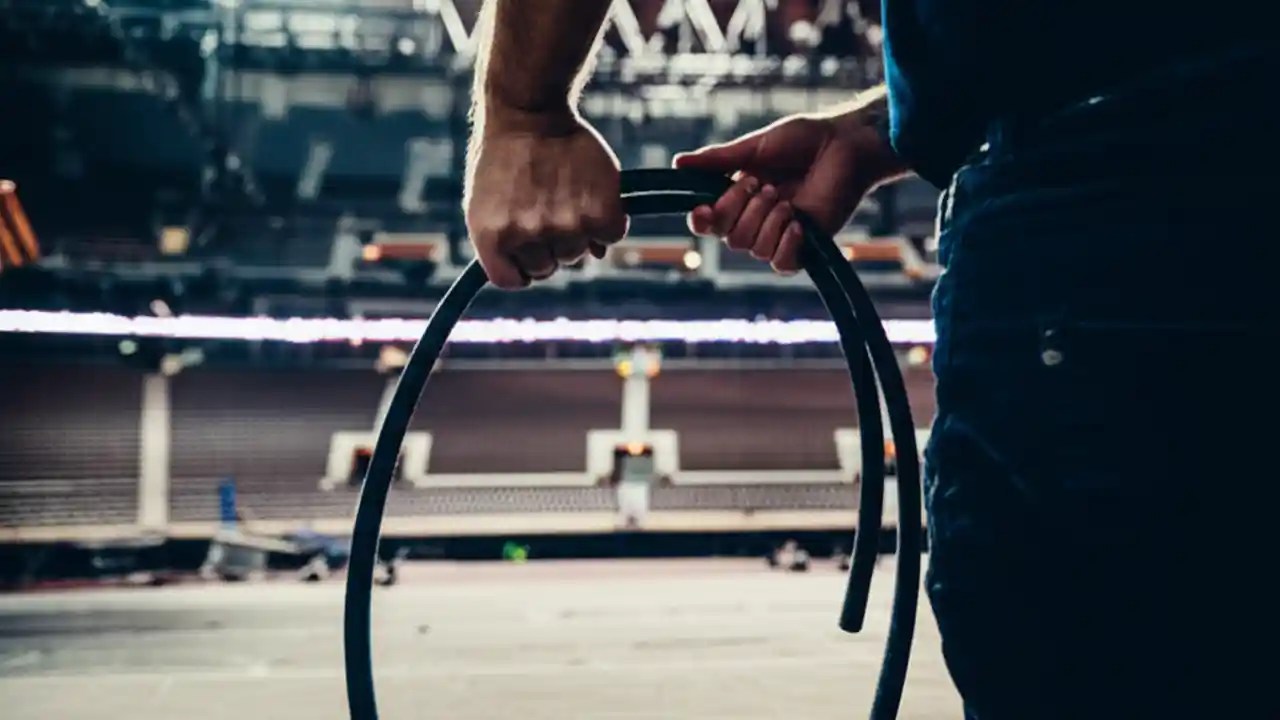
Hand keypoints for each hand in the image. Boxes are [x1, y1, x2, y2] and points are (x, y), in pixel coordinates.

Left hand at [465, 115, 627, 288]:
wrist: (527, 110)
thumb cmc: (505, 157)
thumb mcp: (487, 202)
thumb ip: (511, 242)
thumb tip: (550, 269)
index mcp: (491, 237)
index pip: (512, 280)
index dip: (521, 265)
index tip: (528, 249)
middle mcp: (526, 235)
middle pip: (548, 267)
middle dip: (549, 244)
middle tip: (548, 207)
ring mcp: (563, 225)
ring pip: (579, 253)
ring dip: (578, 231)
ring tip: (568, 195)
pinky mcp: (599, 211)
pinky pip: (612, 235)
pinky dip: (609, 221)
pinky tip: (596, 196)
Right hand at [673, 113, 900, 273]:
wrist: (844, 145)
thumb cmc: (803, 141)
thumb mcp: (754, 147)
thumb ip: (718, 161)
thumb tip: (677, 164)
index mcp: (738, 198)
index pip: (708, 223)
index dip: (702, 221)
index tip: (703, 209)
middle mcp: (756, 220)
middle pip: (729, 238)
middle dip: (742, 209)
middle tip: (764, 184)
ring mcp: (780, 235)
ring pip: (752, 249)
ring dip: (766, 220)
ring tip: (786, 198)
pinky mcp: (806, 246)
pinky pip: (781, 263)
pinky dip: (785, 244)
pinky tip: (797, 222)